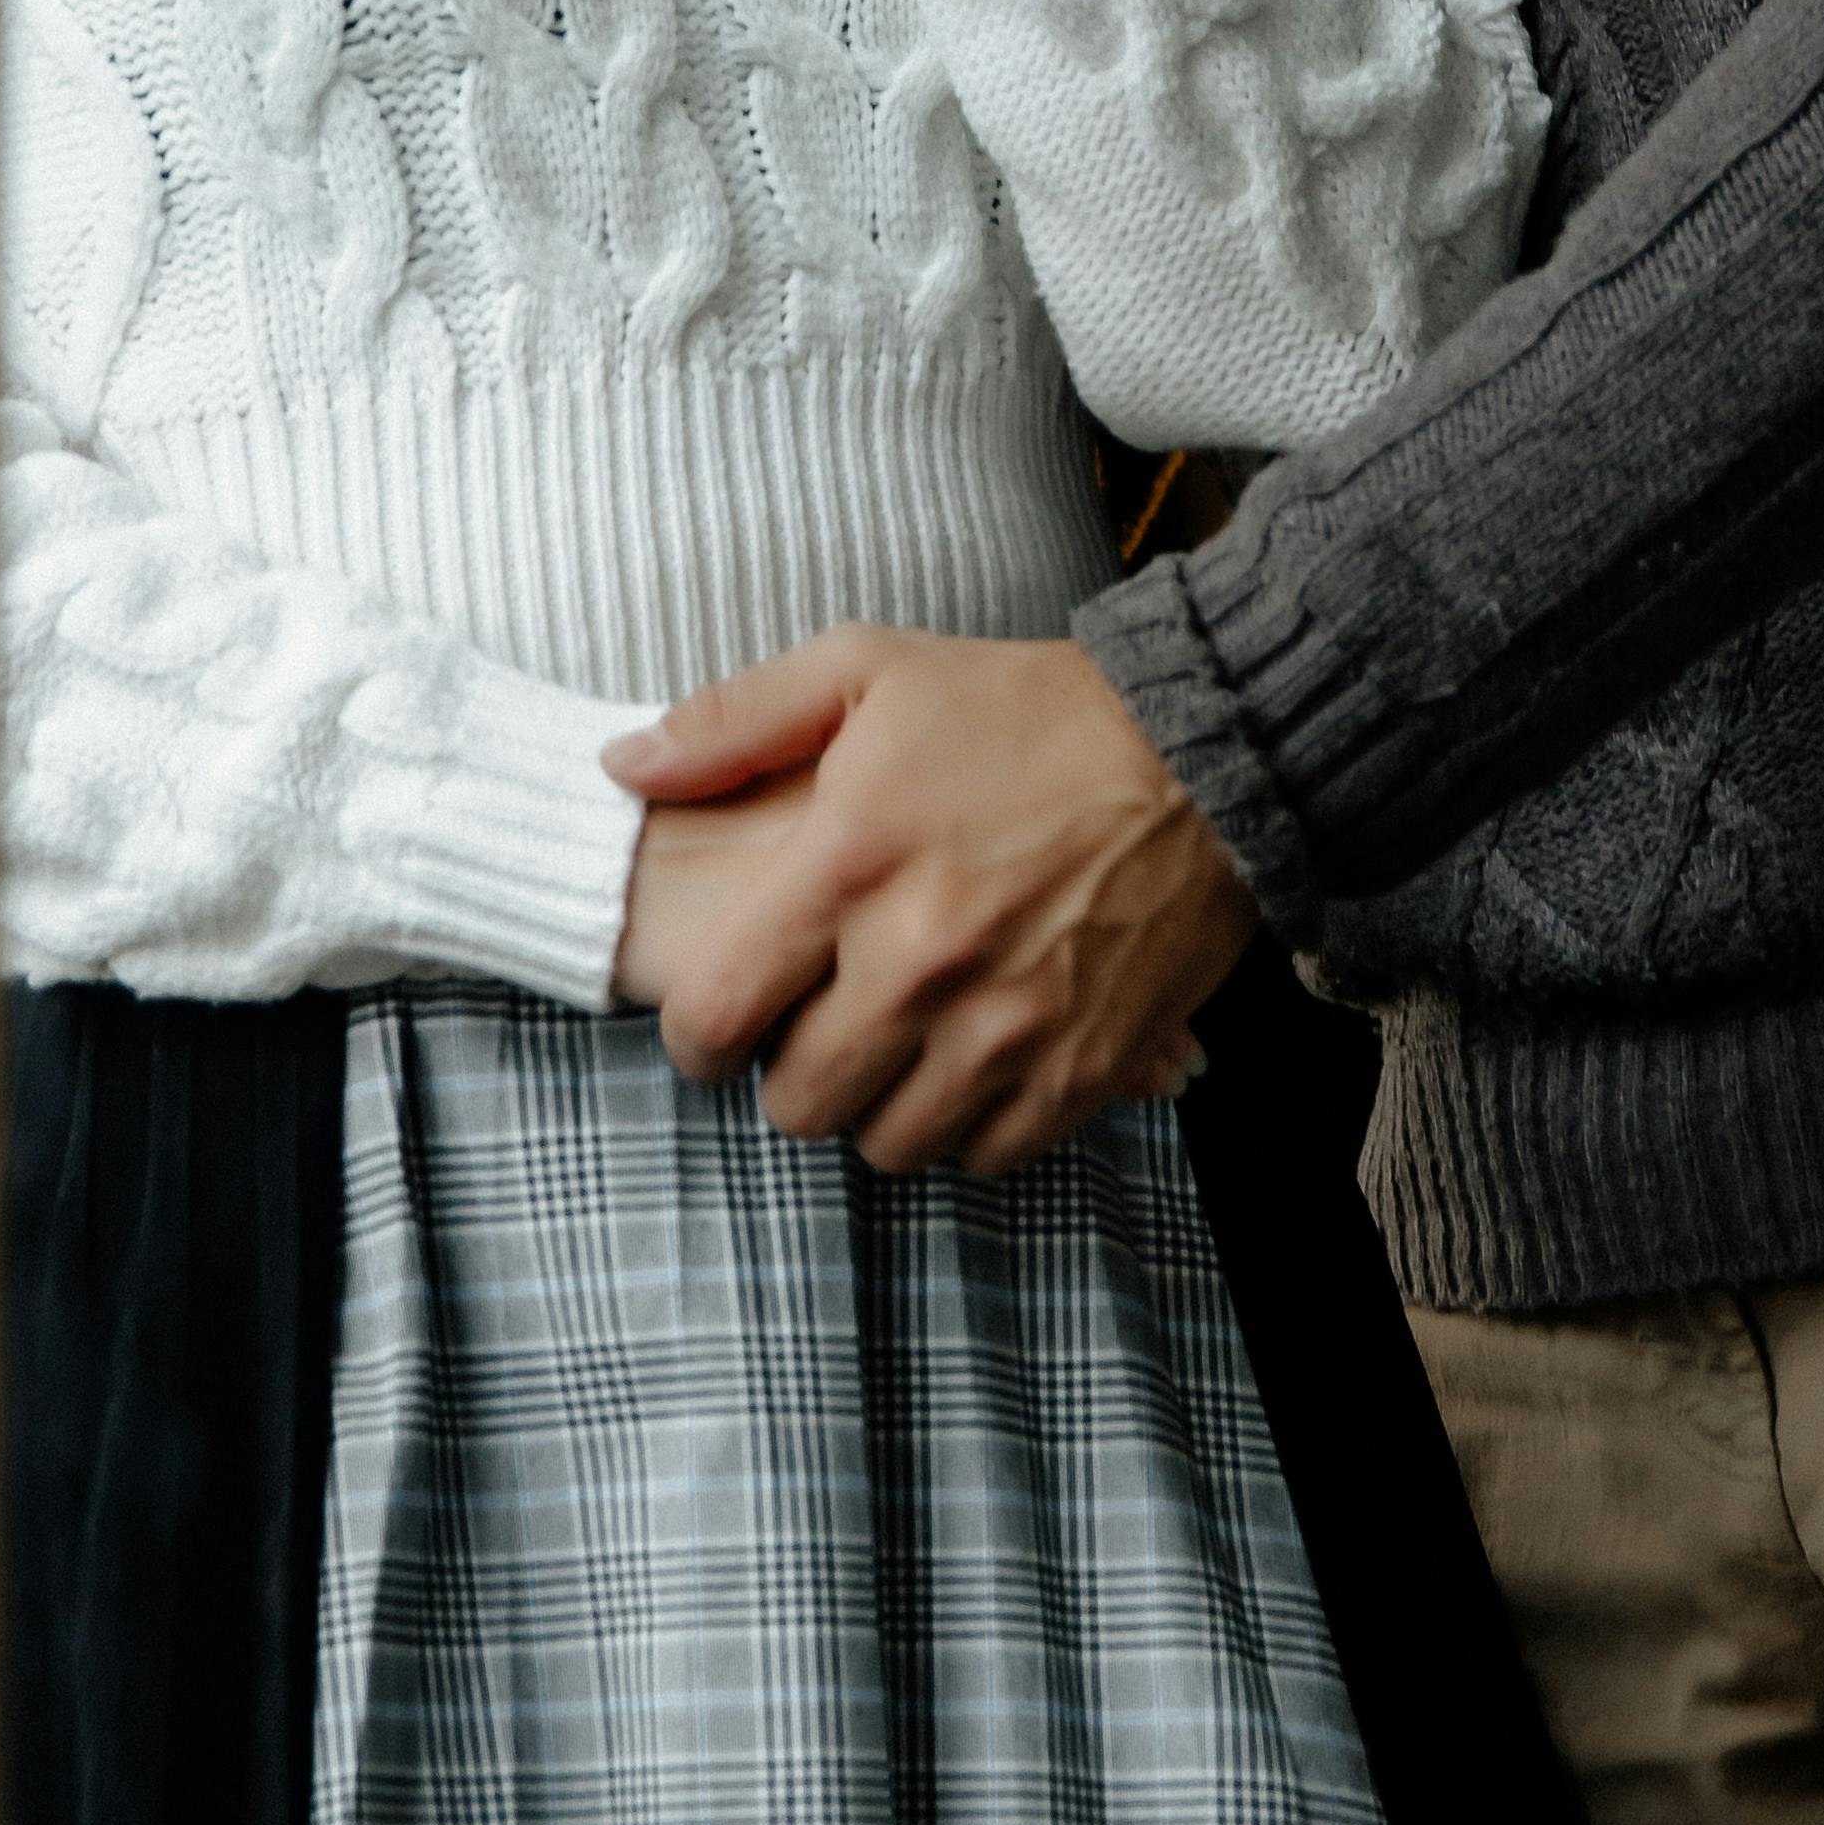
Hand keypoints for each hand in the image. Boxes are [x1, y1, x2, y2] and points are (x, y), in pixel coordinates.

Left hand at [603, 631, 1252, 1176]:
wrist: (1204, 747)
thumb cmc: (1023, 708)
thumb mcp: (866, 670)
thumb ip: (732, 721)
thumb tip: (620, 764)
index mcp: (849, 865)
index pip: (718, 1017)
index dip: (699, 1040)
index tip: (719, 1027)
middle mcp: (919, 961)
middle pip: (798, 1102)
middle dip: (792, 1075)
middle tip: (818, 1033)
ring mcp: (1006, 1026)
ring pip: (888, 1142)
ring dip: (879, 1108)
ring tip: (894, 1054)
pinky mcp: (1082, 1068)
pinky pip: (984, 1154)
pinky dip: (968, 1126)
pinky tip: (970, 1067)